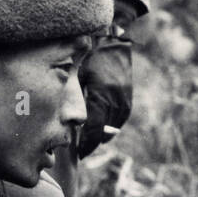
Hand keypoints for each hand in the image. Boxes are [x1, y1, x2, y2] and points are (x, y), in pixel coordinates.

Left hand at [77, 33, 132, 157]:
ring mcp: (124, 102)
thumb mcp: (77, 77)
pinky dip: (109, 125)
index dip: (87, 145)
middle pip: (103, 133)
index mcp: (100, 97)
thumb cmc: (89, 57)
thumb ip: (74, 100)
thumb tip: (69, 121)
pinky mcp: (128, 100)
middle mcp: (115, 102)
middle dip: (92, 142)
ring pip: (112, 128)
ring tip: (89, 138)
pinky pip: (119, 120)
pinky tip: (100, 126)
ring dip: (101, 135)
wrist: (112, 42)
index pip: (93, 130)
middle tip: (81, 148)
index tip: (81, 153)